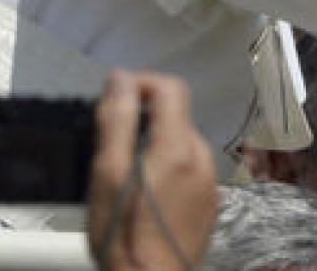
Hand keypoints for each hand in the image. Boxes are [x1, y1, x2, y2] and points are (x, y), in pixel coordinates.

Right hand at [88, 71, 216, 270]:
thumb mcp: (107, 174)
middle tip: (110, 145)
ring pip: (181, 145)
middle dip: (143, 119)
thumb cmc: (124, 236)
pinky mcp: (208, 201)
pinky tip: (144, 196)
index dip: (140, 85)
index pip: (171, 88)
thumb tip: (121, 80)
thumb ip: (117, 121)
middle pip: (176, 117)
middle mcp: (203, 159)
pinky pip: (189, 170)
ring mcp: (209, 181)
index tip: (116, 99)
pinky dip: (166, 170)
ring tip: (124, 177)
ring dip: (154, 147)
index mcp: (179, 147)